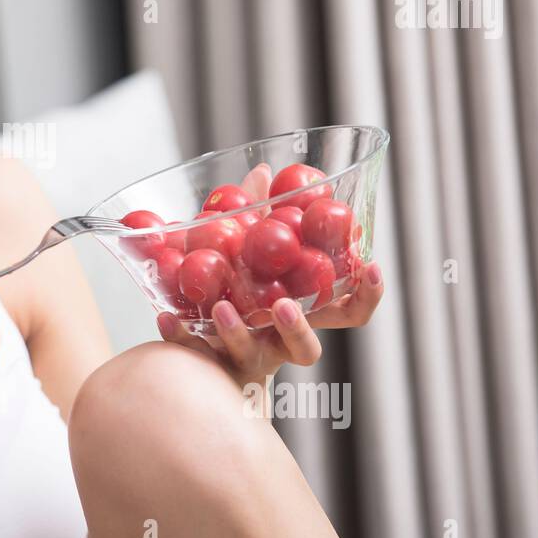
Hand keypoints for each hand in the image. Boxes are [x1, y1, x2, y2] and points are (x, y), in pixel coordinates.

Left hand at [155, 163, 384, 387]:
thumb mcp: (247, 246)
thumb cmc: (235, 286)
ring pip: (250, 354)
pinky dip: (180, 335)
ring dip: (236, 332)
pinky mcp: (206, 367)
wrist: (193, 336)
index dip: (368, 296)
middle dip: (299, 328)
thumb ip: (259, 214)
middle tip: (284, 304)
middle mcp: (278, 342)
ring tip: (221, 307)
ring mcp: (244, 359)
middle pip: (307, 349)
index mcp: (301, 313)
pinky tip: (165, 317)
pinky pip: (194, 354)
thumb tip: (263, 171)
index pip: (350, 313)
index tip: (372, 267)